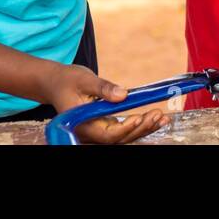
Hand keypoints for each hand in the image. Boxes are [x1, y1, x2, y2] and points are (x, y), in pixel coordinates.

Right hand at [41, 63, 167, 143]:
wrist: (56, 83)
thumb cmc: (67, 80)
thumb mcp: (84, 79)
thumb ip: (103, 88)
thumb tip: (122, 94)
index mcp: (82, 124)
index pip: (106, 134)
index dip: (125, 129)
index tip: (139, 116)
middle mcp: (91, 132)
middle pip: (119, 138)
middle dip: (139, 128)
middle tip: (157, 114)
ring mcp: (98, 130)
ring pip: (124, 136)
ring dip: (144, 128)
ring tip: (162, 118)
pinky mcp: (105, 125)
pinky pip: (124, 129)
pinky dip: (140, 125)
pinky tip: (156, 119)